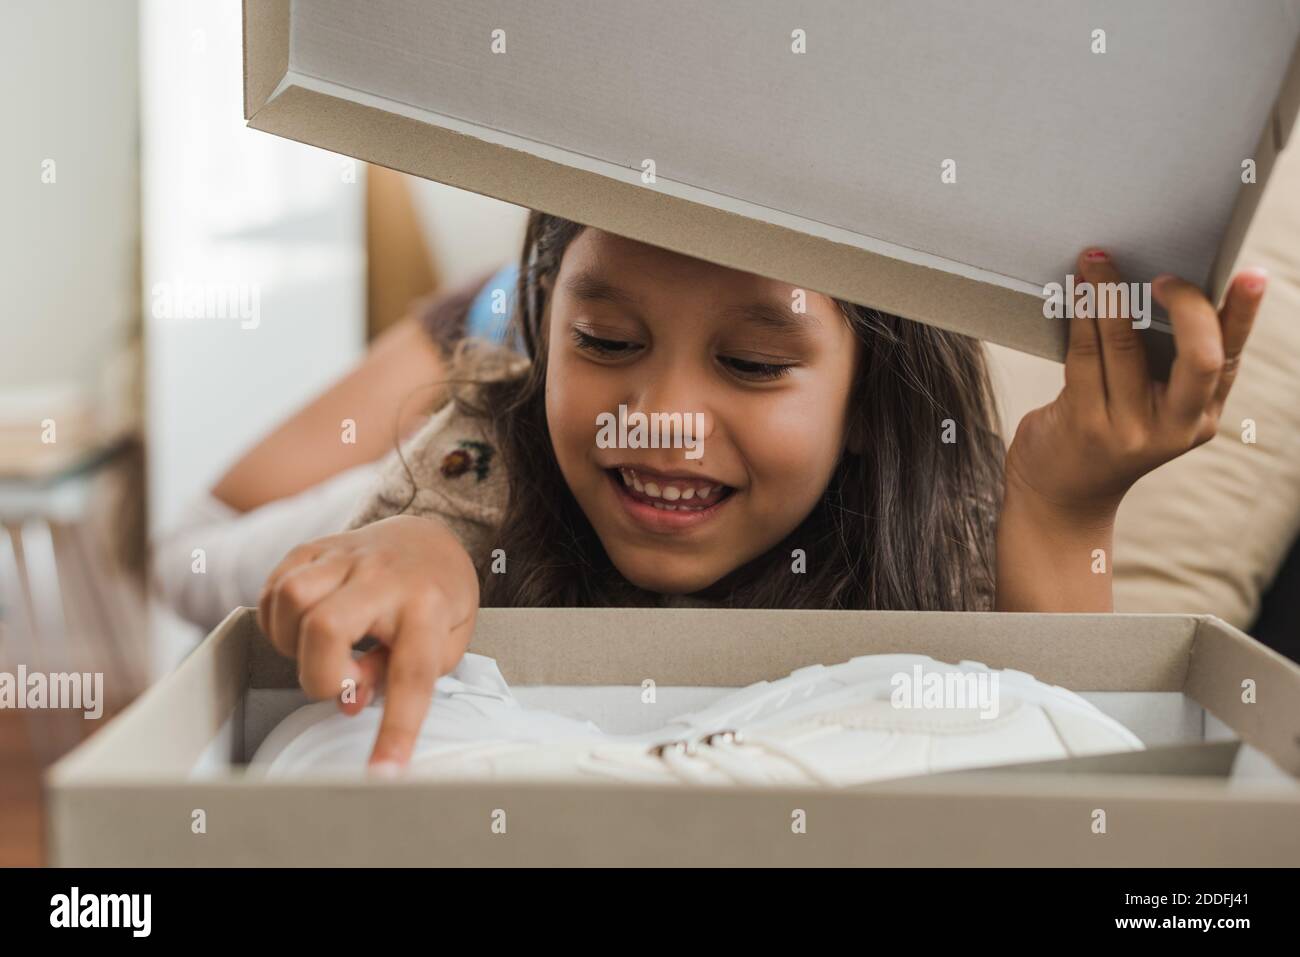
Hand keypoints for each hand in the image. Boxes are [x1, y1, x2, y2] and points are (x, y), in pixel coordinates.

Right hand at [257, 515, 479, 769]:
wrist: (427, 538)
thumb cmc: (438, 598)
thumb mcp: (446, 642)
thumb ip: (403, 675)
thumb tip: (349, 699)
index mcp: (427, 607)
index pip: (411, 674)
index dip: (395, 729)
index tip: (384, 773)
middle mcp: (381, 577)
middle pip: (324, 626)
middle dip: (321, 676)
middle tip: (344, 682)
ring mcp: (343, 557)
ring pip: (289, 599)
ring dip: (293, 643)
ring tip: (323, 651)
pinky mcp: (311, 549)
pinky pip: (272, 589)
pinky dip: (278, 623)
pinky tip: (305, 630)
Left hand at [1005, 248, 1265, 526]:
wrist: (1060, 497)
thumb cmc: (1105, 438)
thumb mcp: (1151, 411)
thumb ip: (1164, 365)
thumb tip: (1155, 288)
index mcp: (1200, 416)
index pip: (1232, 357)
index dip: (1244, 315)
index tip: (1248, 276)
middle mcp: (1174, 426)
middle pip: (1200, 357)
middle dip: (1188, 305)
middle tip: (1162, 274)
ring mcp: (1129, 429)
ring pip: (1126, 345)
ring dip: (1110, 295)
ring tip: (1096, 262)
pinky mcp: (1085, 424)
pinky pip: (1084, 355)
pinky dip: (1080, 316)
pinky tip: (1074, 293)